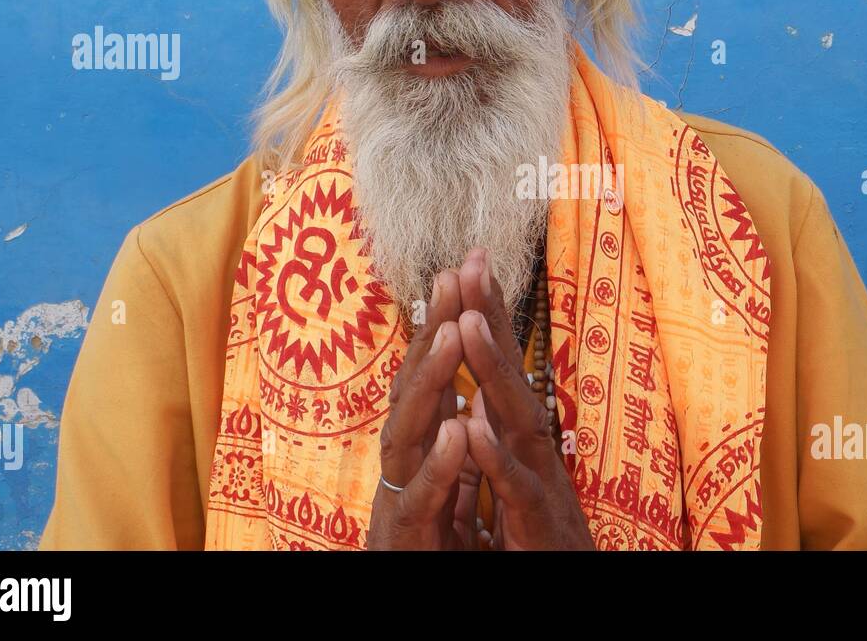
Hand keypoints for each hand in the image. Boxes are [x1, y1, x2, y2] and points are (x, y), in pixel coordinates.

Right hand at [368, 268, 477, 548]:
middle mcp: (402, 463)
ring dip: (430, 381)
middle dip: (432, 332)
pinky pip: (422, 496)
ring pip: (407, 431)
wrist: (408, 590)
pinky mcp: (405, 535)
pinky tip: (455, 430)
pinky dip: (439, 465)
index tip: (460, 275)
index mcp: (419, 447)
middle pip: (414, 388)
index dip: (444, 326)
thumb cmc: (428, 544)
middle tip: (449, 278)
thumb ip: (453, 443)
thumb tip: (467, 399)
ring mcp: (398, 496)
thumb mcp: (447, 485)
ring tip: (451, 334)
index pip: (431, 376)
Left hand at [455, 248, 594, 550]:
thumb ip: (501, 432)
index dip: (486, 315)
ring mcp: (539, 481)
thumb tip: (482, 389)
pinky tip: (472, 423)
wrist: (571, 577)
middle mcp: (534, 447)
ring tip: (468, 323)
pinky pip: (514, 485)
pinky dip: (494, 455)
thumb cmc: (541, 533)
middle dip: (492, 316)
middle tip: (474, 261)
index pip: (501, 365)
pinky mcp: (537, 522)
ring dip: (492, 369)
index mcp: (520, 435)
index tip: (469, 263)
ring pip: (517, 418)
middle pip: (512, 373)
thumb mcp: (515, 473)